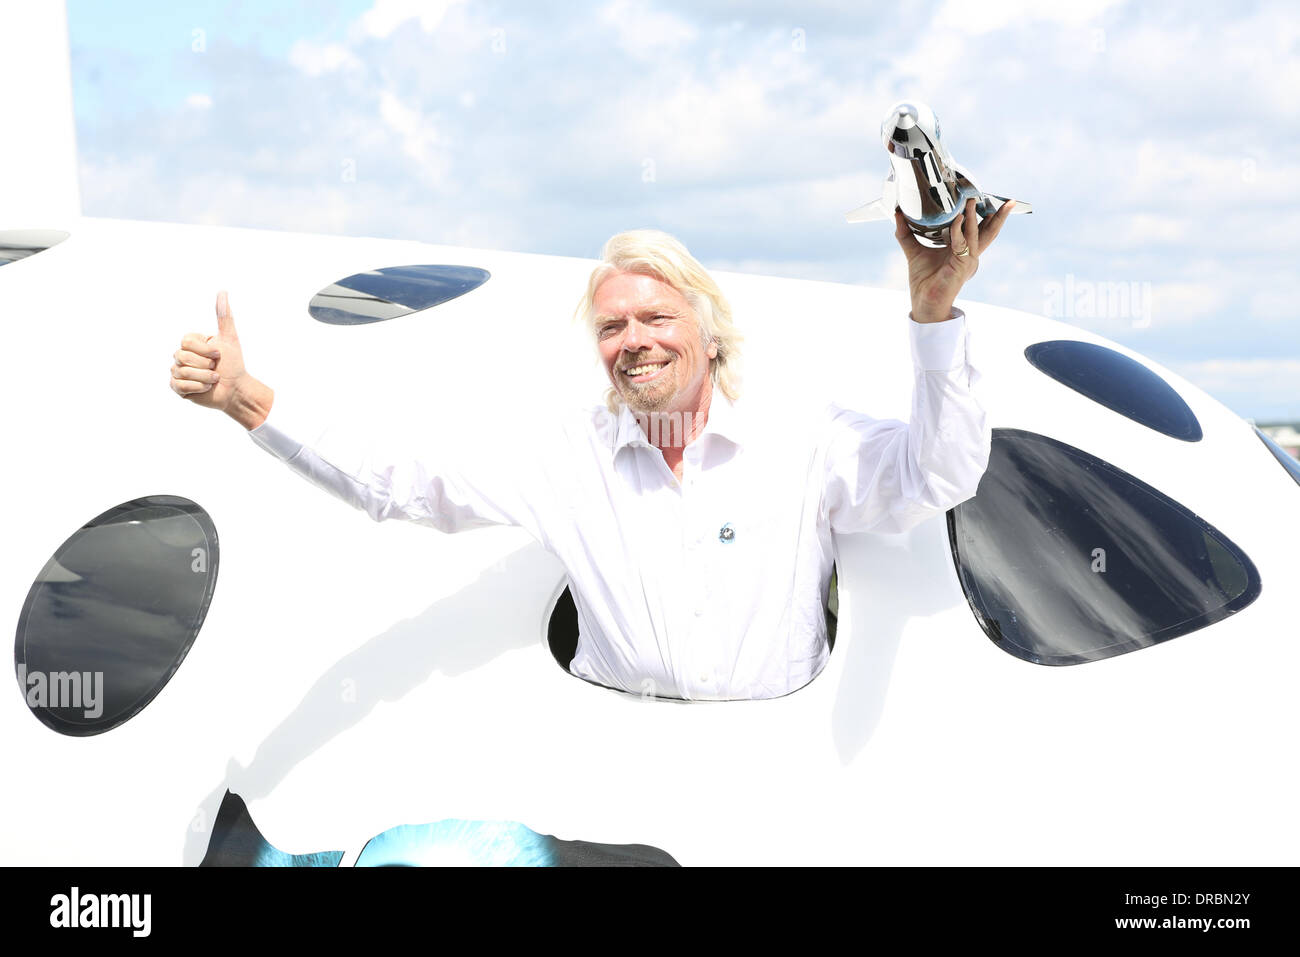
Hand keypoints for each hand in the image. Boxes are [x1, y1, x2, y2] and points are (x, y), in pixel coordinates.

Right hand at [169, 291, 248, 411]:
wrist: (236, 389)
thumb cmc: (234, 364)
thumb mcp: (229, 339)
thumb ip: (224, 316)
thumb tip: (222, 291)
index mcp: (191, 343)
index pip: (186, 341)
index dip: (205, 350)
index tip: (219, 355)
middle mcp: (181, 356)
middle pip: (182, 357)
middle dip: (205, 365)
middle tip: (216, 369)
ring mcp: (177, 371)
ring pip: (182, 372)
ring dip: (205, 377)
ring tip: (214, 379)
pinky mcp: (178, 388)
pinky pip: (180, 385)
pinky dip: (198, 387)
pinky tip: (206, 388)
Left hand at [895, 197, 1015, 322]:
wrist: (924, 304)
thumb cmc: (923, 282)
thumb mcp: (914, 251)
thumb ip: (906, 233)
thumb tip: (897, 215)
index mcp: (962, 250)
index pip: (978, 230)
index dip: (984, 215)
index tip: (987, 199)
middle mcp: (969, 254)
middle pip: (989, 232)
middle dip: (999, 216)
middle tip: (1009, 201)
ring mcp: (968, 260)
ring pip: (978, 234)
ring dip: (975, 216)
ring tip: (973, 201)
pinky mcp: (963, 265)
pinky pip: (962, 243)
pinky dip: (959, 230)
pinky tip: (957, 219)